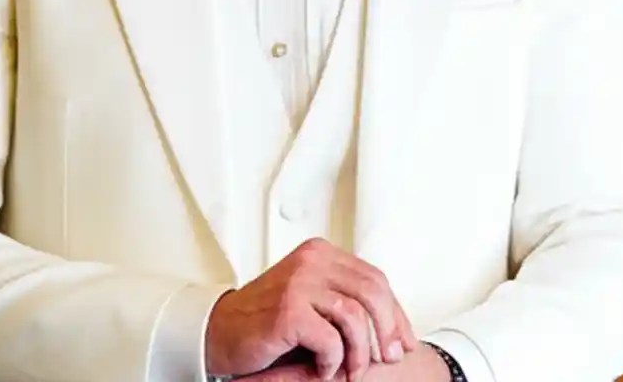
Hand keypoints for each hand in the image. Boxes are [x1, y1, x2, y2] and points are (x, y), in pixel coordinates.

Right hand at [205, 238, 418, 379]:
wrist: (219, 332)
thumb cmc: (266, 321)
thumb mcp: (311, 299)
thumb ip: (344, 299)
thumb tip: (394, 326)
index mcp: (320, 253)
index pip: (374, 279)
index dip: (395, 313)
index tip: (403, 340)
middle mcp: (311, 261)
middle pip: (373, 292)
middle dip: (388, 331)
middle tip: (388, 358)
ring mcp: (299, 283)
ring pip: (355, 317)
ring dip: (359, 353)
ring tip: (351, 372)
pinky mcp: (289, 310)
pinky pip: (331, 341)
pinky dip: (332, 362)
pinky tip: (321, 369)